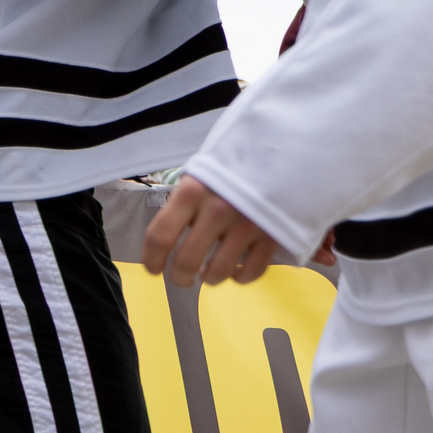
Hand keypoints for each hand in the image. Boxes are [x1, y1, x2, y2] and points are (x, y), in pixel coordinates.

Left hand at [143, 176, 279, 285]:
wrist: (281, 153)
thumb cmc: (232, 169)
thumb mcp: (200, 175)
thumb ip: (184, 204)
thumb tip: (168, 240)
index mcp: (192, 191)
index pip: (160, 236)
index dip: (151, 260)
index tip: (153, 269)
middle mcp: (218, 210)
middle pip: (186, 261)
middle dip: (179, 277)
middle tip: (181, 278)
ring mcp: (247, 225)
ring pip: (218, 272)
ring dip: (209, 279)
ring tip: (209, 273)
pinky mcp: (272, 235)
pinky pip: (251, 271)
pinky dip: (240, 278)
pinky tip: (235, 271)